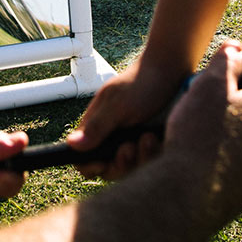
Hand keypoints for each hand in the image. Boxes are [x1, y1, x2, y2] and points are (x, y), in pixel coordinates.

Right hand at [65, 52, 192, 178]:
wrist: (170, 71)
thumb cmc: (141, 82)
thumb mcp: (118, 105)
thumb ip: (97, 127)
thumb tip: (71, 144)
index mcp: (97, 129)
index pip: (83, 160)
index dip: (90, 166)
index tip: (104, 162)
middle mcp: (112, 139)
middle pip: (109, 170)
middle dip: (120, 164)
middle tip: (129, 147)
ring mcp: (132, 143)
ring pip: (130, 168)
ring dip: (139, 157)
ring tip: (147, 138)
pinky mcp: (149, 145)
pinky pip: (148, 162)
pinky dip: (152, 153)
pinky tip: (155, 137)